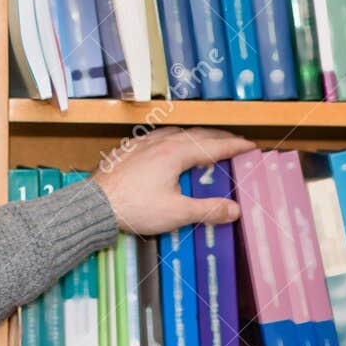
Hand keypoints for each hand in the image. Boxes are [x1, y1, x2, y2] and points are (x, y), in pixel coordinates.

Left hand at [92, 127, 254, 235]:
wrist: (95, 204)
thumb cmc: (135, 207)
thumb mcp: (177, 212)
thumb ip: (208, 209)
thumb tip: (234, 209)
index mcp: (176, 152)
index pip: (214, 146)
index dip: (234, 146)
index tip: (250, 146)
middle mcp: (161, 142)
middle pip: (197, 134)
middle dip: (219, 138)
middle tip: (235, 143)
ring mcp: (143, 143)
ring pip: (176, 133)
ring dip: (196, 136)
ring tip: (206, 143)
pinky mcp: (129, 150)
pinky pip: (159, 137)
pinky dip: (175, 139)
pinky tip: (170, 147)